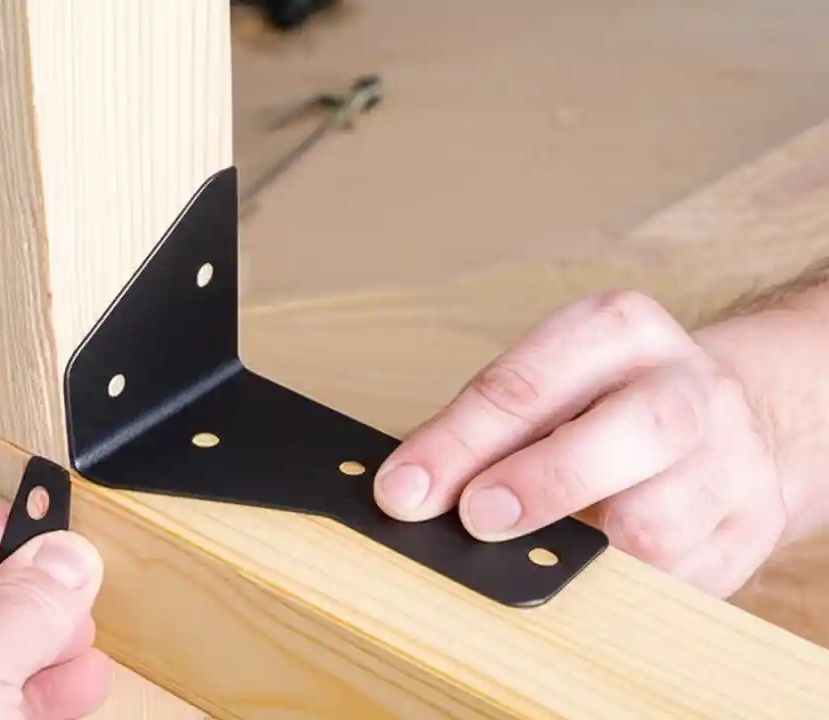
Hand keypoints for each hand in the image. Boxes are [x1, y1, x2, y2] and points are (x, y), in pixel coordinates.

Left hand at [373, 290, 799, 597]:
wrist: (723, 420)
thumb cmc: (597, 407)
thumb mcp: (539, 390)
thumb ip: (476, 437)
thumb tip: (406, 495)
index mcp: (617, 330)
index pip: (530, 381)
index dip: (458, 442)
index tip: (403, 493)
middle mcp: (686, 385)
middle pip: (635, 430)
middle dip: (544, 482)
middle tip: (476, 519)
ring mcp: (731, 457)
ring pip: (662, 520)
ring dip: (585, 550)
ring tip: (535, 559)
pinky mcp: (750, 527)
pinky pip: (682, 578)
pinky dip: (622, 591)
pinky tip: (586, 583)